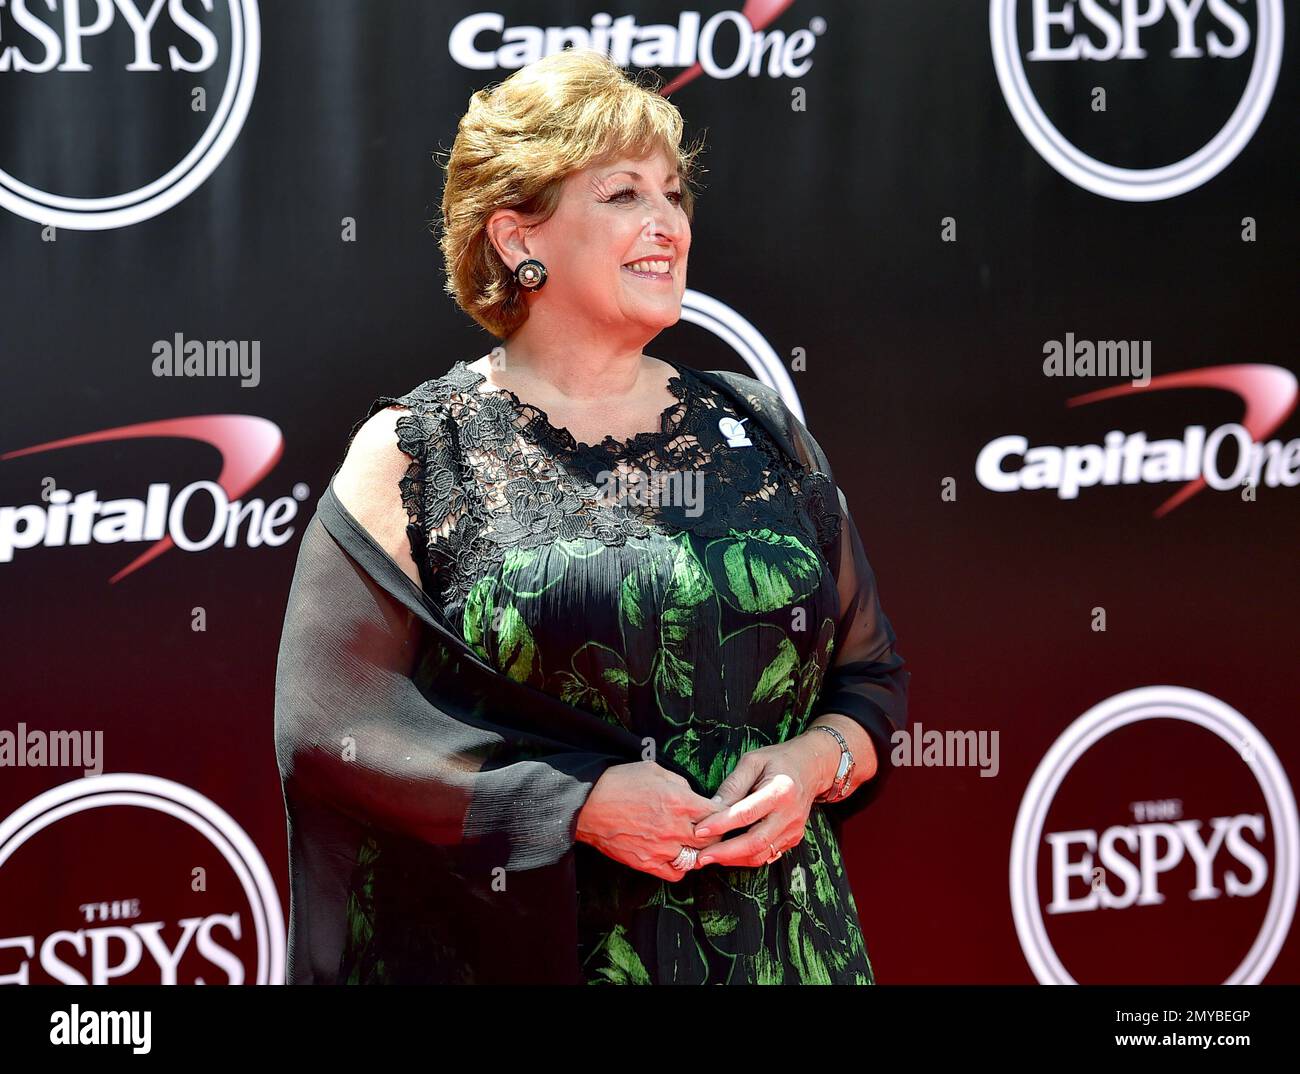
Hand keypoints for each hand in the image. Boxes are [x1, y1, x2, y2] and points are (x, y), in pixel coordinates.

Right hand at [575, 760, 725, 881]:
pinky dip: (680, 867)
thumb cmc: (618, 782)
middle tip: (711, 829)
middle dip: (715, 832)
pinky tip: (676, 856)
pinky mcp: (647, 863)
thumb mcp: (655, 770)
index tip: (722, 812)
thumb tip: (693, 795)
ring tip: (693, 843)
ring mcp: (662, 849)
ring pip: (697, 858)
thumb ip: (680, 784)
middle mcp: (675, 827)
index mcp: (679, 801)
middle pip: (712, 838)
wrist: (588, 804)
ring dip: (699, 851)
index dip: (724, 812)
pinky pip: (676, 874)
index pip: (718, 812)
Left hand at [687, 733, 841, 868]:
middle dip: (725, 852)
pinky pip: (767, 855)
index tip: (699, 831)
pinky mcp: (793, 839)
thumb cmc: (778, 760)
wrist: (811, 768)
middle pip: (755, 842)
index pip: (746, 813)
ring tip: (709, 857)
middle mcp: (790, 814)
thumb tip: (712, 806)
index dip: (721, 824)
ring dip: (733, 859)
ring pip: (761, 854)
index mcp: (780, 791)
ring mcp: (794, 830)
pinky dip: (745, 857)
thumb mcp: (753, 761)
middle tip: (700, 857)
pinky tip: (728, 854)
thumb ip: (733, 784)